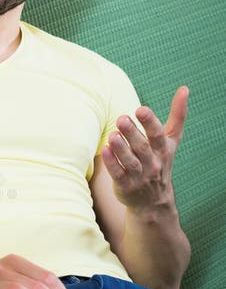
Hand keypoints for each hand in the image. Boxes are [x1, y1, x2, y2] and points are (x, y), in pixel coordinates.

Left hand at [101, 86, 187, 212]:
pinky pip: (118, 174)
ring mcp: (139, 176)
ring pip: (130, 161)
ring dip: (121, 148)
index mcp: (163, 150)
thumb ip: (177, 115)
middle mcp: (153, 163)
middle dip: (132, 132)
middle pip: (142, 147)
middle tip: (121, 118)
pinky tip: (105, 150)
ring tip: (113, 134)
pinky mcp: (125, 186)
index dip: (150, 122)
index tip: (141, 109)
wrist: (154, 200)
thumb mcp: (172, 140)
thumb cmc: (160, 161)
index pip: (158, 134)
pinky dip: (111, 163)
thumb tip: (184, 88)